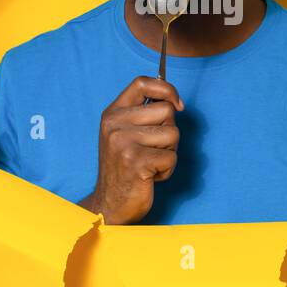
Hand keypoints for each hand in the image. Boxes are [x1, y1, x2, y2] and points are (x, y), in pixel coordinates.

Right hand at [80, 76, 182, 224]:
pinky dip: (167, 170)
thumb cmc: (124, 168)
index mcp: (112, 113)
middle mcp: (115, 124)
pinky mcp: (136, 162)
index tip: (177, 104)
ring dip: (169, 153)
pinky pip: (171, 158)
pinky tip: (150, 177)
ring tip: (150, 164)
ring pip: (173, 134)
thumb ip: (142, 115)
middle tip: (153, 150)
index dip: (166, 89)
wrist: (109, 204)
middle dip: (169, 132)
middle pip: (166, 111)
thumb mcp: (124, 134)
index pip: (142, 82)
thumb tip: (174, 102)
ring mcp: (124, 143)